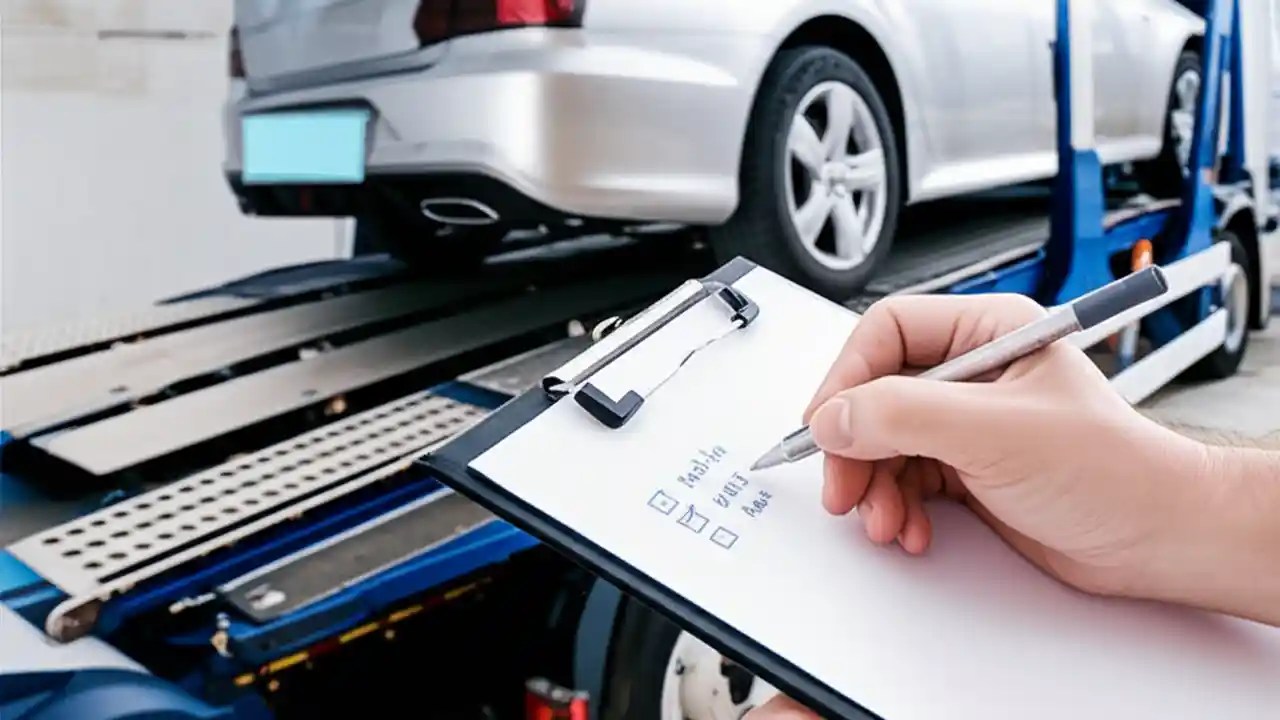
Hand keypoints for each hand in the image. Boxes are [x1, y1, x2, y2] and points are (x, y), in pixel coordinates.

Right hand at [801, 293, 1213, 604]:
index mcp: (988, 331)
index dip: (849, 377)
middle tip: (843, 486)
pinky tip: (911, 528)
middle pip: (876, 394)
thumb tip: (836, 417)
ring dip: (874, 485)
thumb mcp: (997, 431)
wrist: (1156, 539)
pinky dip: (897, 506)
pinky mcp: (968, 469)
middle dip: (855, 446)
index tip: (827, 424)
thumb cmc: (1113, 471)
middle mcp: (973, 372)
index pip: (888, 333)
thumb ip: (906, 415)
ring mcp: (968, 423)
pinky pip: (904, 479)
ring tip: (884, 520)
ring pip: (885, 442)